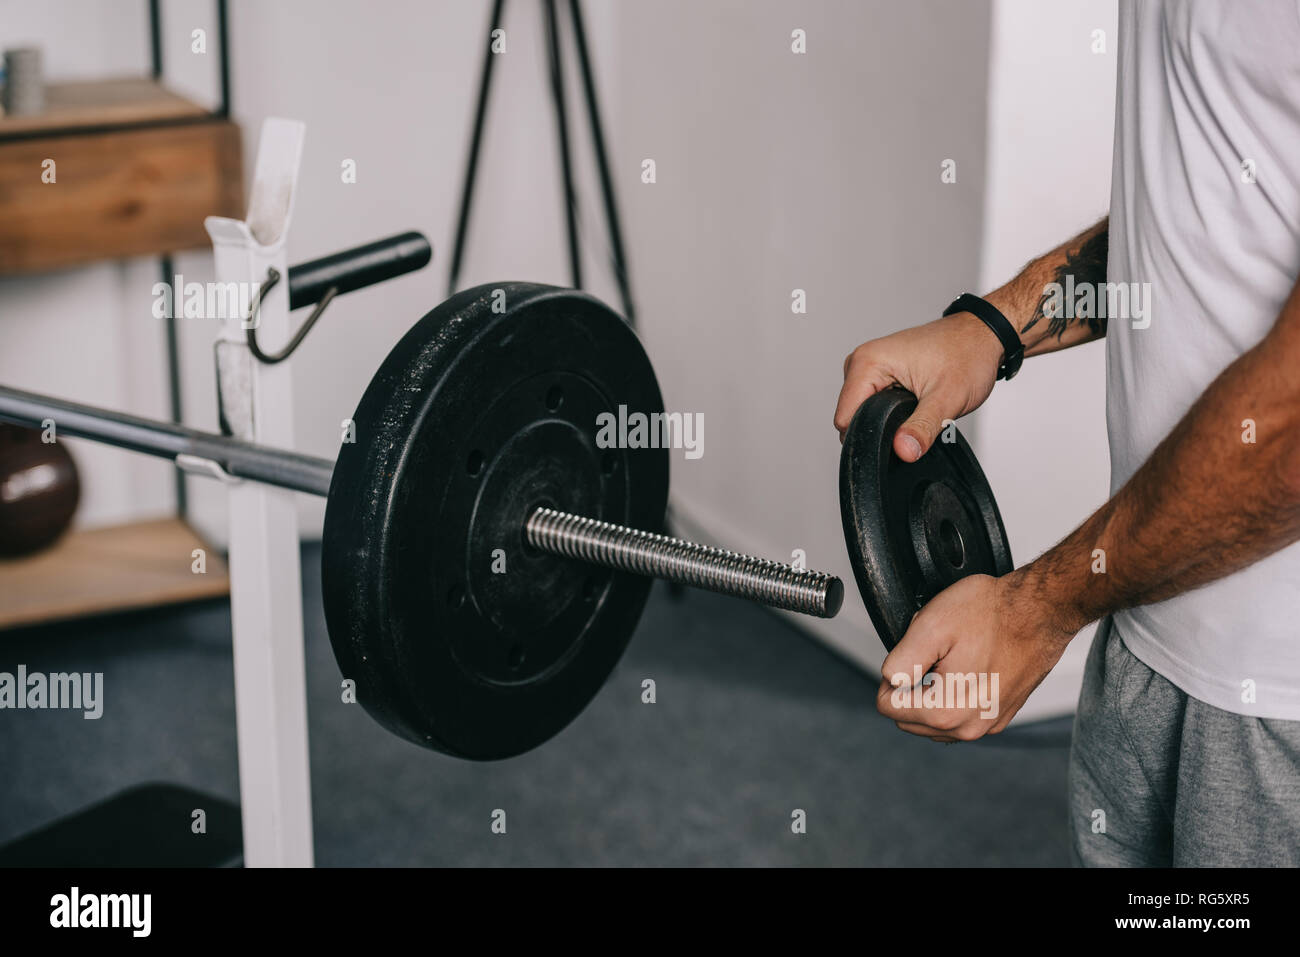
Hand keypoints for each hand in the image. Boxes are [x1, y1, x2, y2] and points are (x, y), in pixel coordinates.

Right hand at [834, 312, 1004, 459]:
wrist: (982, 335)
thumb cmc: (968, 354)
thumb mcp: (948, 397)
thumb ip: (922, 428)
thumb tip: (903, 451)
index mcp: (868, 362)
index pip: (845, 419)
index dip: (870, 436)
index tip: (900, 432)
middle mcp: (861, 362)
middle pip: (852, 418)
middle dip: (882, 427)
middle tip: (918, 413)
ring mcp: (868, 367)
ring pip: (862, 414)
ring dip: (888, 420)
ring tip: (918, 405)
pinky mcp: (878, 373)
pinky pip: (872, 405)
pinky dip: (891, 411)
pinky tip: (913, 402)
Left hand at [874, 571, 1076, 741]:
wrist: (1040, 611)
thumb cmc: (992, 613)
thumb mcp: (930, 626)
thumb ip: (898, 663)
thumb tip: (889, 682)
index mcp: (945, 710)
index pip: (887, 706)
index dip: (891, 676)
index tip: (911, 656)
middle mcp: (968, 727)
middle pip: (909, 719)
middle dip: (911, 688)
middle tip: (931, 656)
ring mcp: (987, 724)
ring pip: (933, 722)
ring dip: (931, 696)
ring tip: (950, 661)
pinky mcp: (999, 716)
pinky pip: (959, 717)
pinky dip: (954, 698)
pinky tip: (967, 669)